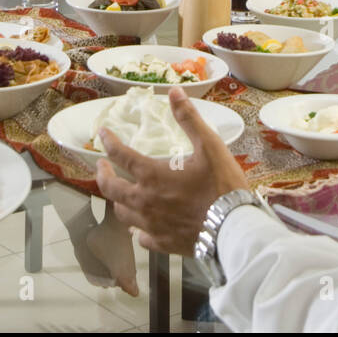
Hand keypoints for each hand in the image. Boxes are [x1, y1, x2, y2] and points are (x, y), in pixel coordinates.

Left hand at [95, 87, 248, 255]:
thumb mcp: (209, 146)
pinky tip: (143, 226)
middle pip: (110, 188)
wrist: (235, 228)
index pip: (120, 155)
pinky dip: (138, 229)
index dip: (108, 141)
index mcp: (152, 175)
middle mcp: (144, 201)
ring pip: (122, 214)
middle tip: (102, 167)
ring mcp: (151, 225)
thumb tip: (174, 92)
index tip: (103, 134)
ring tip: (122, 194)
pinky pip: (141, 238)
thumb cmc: (222, 186)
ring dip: (118, 201)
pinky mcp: (162, 244)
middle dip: (102, 175)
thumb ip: (189, 119)